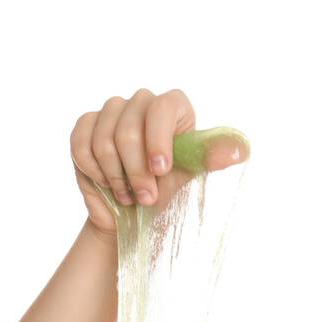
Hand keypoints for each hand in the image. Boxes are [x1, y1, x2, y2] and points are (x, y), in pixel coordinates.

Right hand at [69, 87, 248, 240]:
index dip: (159, 137)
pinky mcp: (85, 127)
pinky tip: (108, 185)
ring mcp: (111, 113)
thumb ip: (209, 158)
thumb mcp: (189, 177)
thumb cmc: (165, 193)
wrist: (132, 216)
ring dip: (117, 175)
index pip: (164, 105)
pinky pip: (81, 143)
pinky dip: (95, 171)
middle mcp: (141, 103)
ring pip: (104, 137)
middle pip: (129, 126)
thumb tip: (241, 149)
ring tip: (130, 197)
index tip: (161, 169)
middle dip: (137, 170)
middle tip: (147, 198)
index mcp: (172, 110)